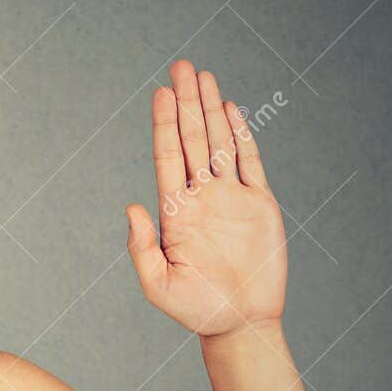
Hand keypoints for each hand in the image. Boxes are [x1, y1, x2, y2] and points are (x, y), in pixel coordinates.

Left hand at [125, 60, 287, 337]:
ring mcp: (231, 199)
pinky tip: (231, 110)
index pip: (167, 157)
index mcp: (176, 212)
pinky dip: (242, 135)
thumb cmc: (196, 310)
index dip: (163, 124)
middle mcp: (201, 198)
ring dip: (210, 110)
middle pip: (191, 139)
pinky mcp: (260, 205)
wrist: (240, 324)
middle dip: (186, 103)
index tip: (160, 92)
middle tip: (181, 66)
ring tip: (203, 75)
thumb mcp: (159, 286)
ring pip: (219, 143)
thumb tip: (131, 208)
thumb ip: (142, 249)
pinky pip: (250, 163)